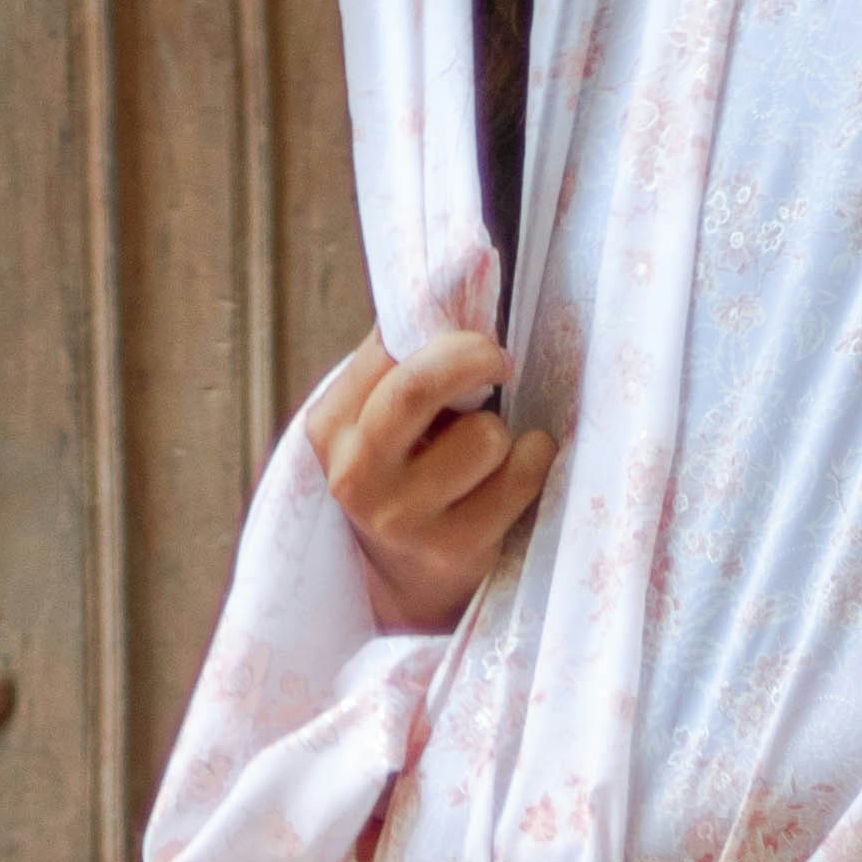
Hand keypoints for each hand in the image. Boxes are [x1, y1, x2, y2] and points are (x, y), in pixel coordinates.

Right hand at [303, 327, 557, 634]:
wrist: (404, 583)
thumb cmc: (407, 472)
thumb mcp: (381, 418)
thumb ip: (403, 359)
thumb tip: (458, 279)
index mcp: (329, 427)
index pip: (388, 349)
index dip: (447, 332)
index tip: (478, 337)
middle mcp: (353, 475)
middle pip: (418, 386)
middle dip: (475, 358)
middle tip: (499, 362)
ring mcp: (400, 518)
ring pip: (484, 437)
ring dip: (502, 432)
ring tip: (487, 449)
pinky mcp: (451, 550)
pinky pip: (518, 478)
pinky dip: (532, 461)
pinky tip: (515, 471)